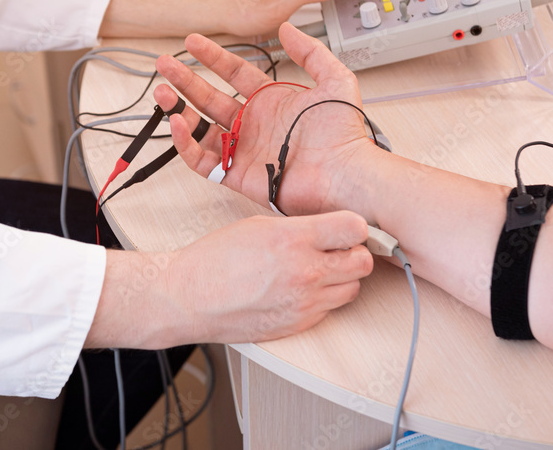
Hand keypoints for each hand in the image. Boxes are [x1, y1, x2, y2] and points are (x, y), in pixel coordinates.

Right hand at [154, 22, 382, 215]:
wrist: (347, 174)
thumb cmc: (345, 134)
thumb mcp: (335, 80)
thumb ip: (311, 52)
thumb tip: (286, 27)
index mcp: (271, 102)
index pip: (234, 74)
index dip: (213, 57)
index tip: (193, 41)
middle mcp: (253, 124)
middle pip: (209, 98)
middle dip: (185, 80)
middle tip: (164, 63)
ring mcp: (243, 150)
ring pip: (200, 128)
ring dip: (179, 109)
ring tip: (161, 91)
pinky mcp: (237, 175)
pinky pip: (202, 160)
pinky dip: (185, 144)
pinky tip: (177, 123)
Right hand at [167, 211, 372, 343]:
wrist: (189, 298)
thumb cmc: (215, 260)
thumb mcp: (259, 226)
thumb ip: (299, 228)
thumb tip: (326, 230)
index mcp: (294, 239)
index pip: (355, 228)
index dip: (355, 227)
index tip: (348, 228)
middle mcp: (305, 272)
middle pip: (363, 262)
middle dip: (354, 253)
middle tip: (339, 249)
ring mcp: (304, 303)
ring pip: (352, 289)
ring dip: (341, 278)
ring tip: (318, 270)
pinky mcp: (299, 325)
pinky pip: (329, 309)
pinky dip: (323, 298)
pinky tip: (301, 289)